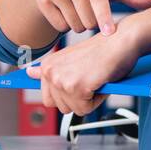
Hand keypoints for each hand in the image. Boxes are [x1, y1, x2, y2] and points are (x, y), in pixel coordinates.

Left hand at [25, 17, 144, 114]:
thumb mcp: (70, 59)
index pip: (47, 98)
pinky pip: (85, 108)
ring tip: (94, 80)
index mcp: (48, 66)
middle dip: (78, 100)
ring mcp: (62, 80)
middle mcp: (50, 72)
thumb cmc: (101, 50)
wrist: (121, 39)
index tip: (50, 87)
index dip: (63, 97)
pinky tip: (99, 82)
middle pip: (61, 107)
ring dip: (88, 100)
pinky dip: (97, 100)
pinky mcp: (77, 87)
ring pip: (74, 109)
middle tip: (89, 81)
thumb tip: (29, 73)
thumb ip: (49, 70)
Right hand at [31, 0, 150, 34]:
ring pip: (74, 25)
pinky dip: (64, 24)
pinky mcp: (42, 0)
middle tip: (92, 12)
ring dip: (79, 24)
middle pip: (88, 21)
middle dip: (94, 23)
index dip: (104, 17)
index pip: (99, 0)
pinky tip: (66, 12)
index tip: (109, 32)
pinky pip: (59, 27)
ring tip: (79, 11)